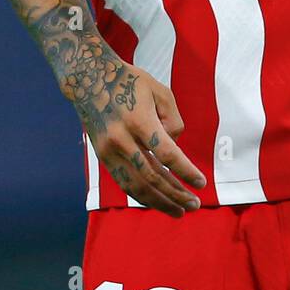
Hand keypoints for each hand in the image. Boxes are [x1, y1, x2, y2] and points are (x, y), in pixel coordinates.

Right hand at [70, 55, 206, 215]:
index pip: (166, 154)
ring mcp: (109, 149)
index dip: (185, 171)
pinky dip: (142, 196)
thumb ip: (173, 121)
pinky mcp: (102, 156)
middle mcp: (121, 138)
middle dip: (175, 193)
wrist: (89, 78)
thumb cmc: (131, 82)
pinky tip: (158, 202)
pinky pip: (124, 183)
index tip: (201, 183)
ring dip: (159, 202)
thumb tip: (174, 148)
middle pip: (152, 176)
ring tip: (179, 211)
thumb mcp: (160, 91)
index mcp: (138, 119)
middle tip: (194, 204)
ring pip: (136, 186)